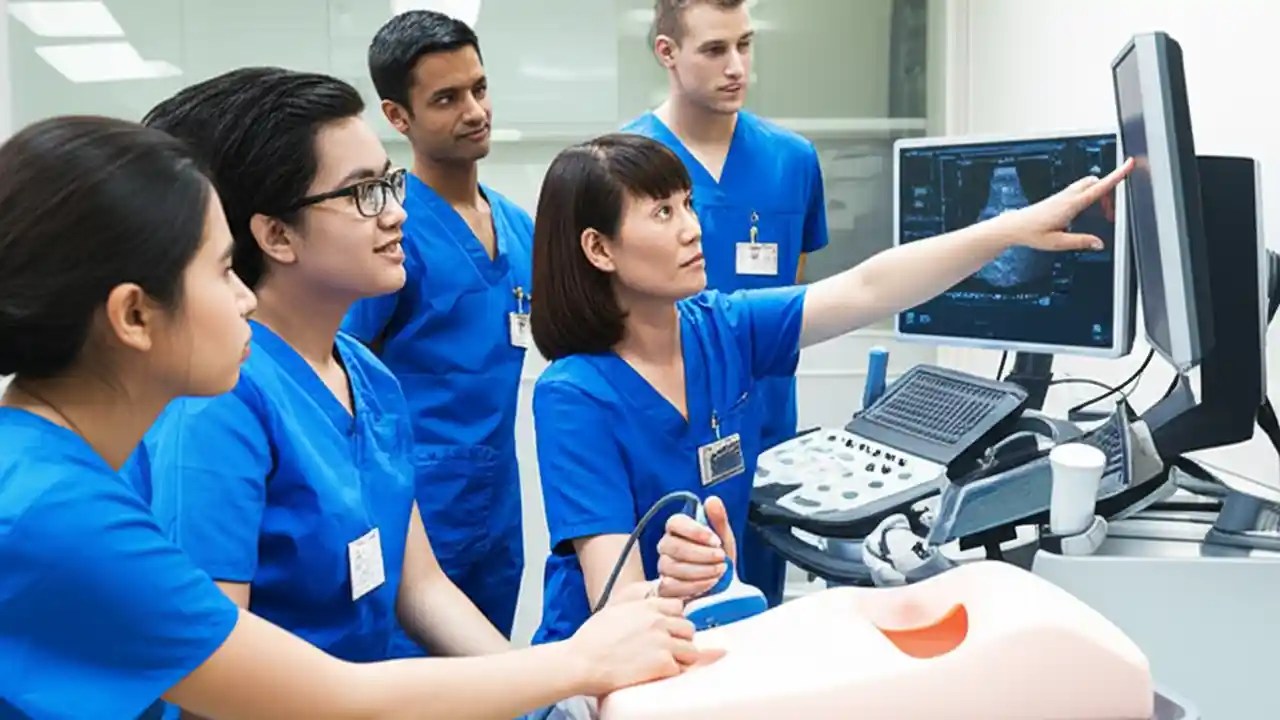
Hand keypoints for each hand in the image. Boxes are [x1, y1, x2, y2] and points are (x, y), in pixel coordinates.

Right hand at [568, 597, 722, 695]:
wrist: (582, 662)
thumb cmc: (592, 638)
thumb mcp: (614, 606)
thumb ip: (636, 597)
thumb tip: (652, 588)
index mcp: (648, 605)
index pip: (679, 608)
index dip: (673, 620)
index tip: (666, 630)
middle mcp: (659, 621)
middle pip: (688, 629)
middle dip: (680, 640)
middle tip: (665, 650)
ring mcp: (663, 642)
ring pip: (690, 650)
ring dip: (680, 658)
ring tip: (662, 664)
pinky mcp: (662, 664)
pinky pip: (679, 669)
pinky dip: (670, 674)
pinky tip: (655, 674)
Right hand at [655, 496, 735, 598]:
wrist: (723, 587)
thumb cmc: (719, 558)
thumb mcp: (724, 538)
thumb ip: (718, 519)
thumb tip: (712, 500)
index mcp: (677, 528)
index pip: (675, 522)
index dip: (695, 531)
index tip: (716, 540)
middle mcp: (666, 545)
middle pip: (673, 546)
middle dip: (701, 553)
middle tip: (721, 558)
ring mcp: (663, 567)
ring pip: (672, 566)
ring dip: (700, 570)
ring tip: (719, 571)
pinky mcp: (664, 588)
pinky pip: (671, 586)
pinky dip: (694, 585)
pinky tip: (710, 583)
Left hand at [996, 157, 1133, 252]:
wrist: (1014, 226)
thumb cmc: (1032, 233)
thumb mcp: (1057, 243)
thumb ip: (1080, 242)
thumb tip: (1099, 243)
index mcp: (1071, 205)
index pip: (1099, 187)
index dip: (1116, 175)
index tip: (1129, 164)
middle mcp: (1068, 196)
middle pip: (1096, 182)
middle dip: (1109, 191)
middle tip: (1111, 212)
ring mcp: (1064, 195)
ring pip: (1089, 185)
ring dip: (1100, 194)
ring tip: (1101, 214)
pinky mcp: (1060, 197)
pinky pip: (1081, 190)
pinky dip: (1091, 197)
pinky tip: (1087, 213)